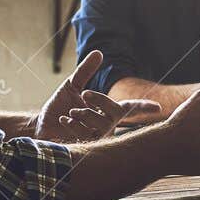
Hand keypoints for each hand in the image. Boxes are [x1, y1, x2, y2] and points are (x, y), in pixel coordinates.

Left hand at [39, 50, 157, 143]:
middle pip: (116, 111)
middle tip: (85, 93)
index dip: (144, 107)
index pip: (130, 108)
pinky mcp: (86, 147)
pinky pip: (87, 133)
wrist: (41, 127)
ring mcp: (98, 138)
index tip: (159, 107)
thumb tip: (99, 52)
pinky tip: (65, 119)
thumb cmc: (59, 108)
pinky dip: (74, 123)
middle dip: (101, 100)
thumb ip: (85, 71)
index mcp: (107, 111)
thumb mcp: (72, 86)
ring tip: (71, 112)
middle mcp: (107, 125)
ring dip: (84, 113)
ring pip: (102, 123)